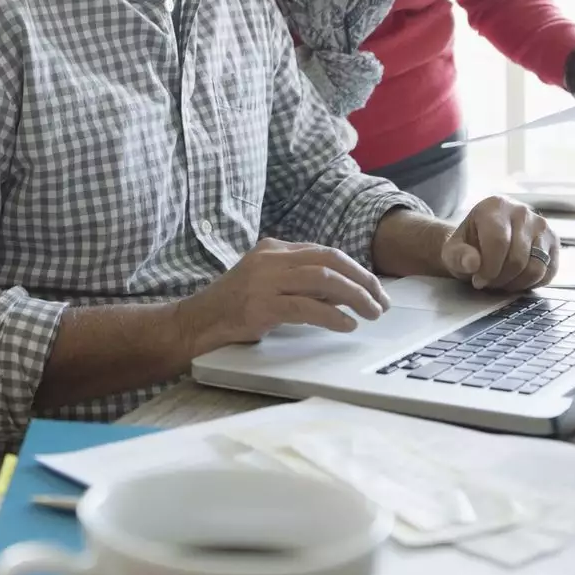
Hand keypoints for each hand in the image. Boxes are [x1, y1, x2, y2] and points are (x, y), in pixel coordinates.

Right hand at [173, 238, 390, 353]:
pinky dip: (332, 316)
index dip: (355, 269)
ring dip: (355, 297)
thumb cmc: (231, 309)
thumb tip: (343, 292)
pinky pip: (307, 307)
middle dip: (362, 279)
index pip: (325, 252)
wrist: (192, 324)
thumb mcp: (267, 285)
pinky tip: (347, 324)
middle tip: (382, 300)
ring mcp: (264, 281)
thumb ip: (300, 283)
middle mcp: (270, 259)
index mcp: (273, 249)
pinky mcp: (261, 306)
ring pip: (324, 280)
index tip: (374, 288)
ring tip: (372, 312)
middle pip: (330, 260)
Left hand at [441, 196, 559, 291]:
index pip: (498, 242)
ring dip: (516, 284)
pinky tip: (516, 279)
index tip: (478, 280)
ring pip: (536, 268)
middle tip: (489, 282)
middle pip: (518, 259)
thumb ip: (457, 257)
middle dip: (500, 279)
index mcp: (496, 206)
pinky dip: (531, 284)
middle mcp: (522, 211)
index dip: (488, 268)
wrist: (484, 240)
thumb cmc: (468, 246)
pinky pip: (548, 273)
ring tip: (501, 281)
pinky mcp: (554, 242)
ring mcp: (542, 226)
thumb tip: (473, 263)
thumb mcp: (452, 251)